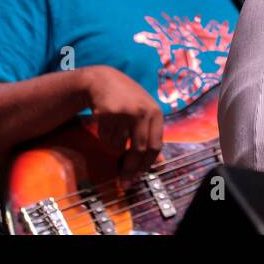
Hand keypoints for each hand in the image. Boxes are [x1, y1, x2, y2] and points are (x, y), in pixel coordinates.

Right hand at [81, 65, 165, 182]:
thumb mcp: (144, 113)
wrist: (103, 80)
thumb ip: (152, 136)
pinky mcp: (109, 112)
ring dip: (114, 148)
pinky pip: (106, 138)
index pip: (156, 146)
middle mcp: (143, 112)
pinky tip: (105, 125)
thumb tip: (160, 164)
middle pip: (139, 150)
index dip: (147, 165)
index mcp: (156, 113)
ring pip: (119, 146)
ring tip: (113, 133)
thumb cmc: (127, 99)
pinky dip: (104, 138)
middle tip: (123, 182)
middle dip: (130, 169)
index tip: (139, 177)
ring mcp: (126, 111)